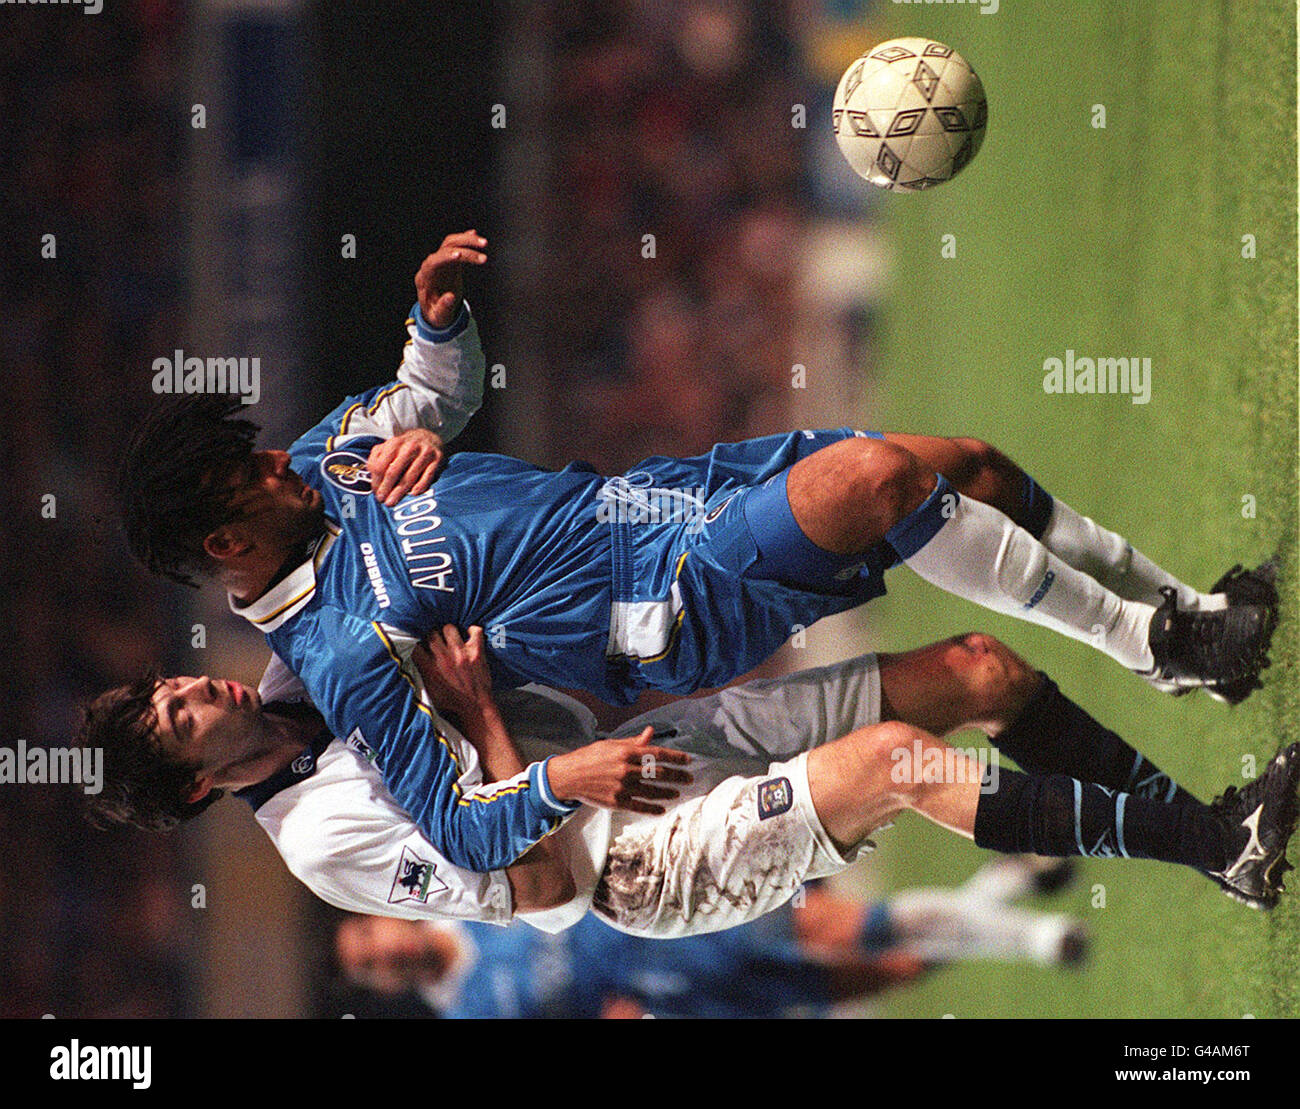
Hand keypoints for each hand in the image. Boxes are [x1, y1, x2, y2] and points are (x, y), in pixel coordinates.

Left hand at [367, 428, 443, 505]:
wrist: (430, 437)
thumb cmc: (405, 448)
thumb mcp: (389, 447)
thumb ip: (377, 459)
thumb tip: (373, 480)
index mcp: (394, 443)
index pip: (380, 465)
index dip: (376, 481)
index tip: (376, 492)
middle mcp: (409, 447)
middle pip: (393, 471)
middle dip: (386, 488)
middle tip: (382, 500)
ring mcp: (424, 453)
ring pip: (410, 475)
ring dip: (400, 491)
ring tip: (393, 502)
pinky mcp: (437, 459)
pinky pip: (428, 475)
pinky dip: (421, 485)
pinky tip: (414, 493)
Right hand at [411, 625, 492, 717]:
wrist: (475, 710)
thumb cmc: (452, 704)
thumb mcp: (429, 691)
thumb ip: (423, 674)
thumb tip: (416, 662)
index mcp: (429, 668)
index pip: (415, 646)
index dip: (418, 643)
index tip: (422, 645)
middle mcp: (443, 658)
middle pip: (431, 633)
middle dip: (432, 636)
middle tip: (437, 641)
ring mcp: (461, 653)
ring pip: (449, 628)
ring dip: (450, 632)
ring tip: (452, 639)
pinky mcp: (477, 652)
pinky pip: (475, 631)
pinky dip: (473, 631)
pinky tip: (470, 637)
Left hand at [415, 230, 487, 328]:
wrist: (436, 311)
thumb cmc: (436, 315)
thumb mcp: (439, 316)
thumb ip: (444, 307)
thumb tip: (451, 297)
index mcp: (425, 279)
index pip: (433, 262)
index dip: (445, 257)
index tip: (459, 255)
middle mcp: (431, 266)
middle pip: (444, 248)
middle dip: (464, 247)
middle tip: (482, 253)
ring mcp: (441, 262)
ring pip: (451, 243)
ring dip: (467, 240)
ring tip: (484, 243)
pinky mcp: (450, 261)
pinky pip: (456, 247)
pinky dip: (466, 240)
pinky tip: (474, 235)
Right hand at [545, 729, 691, 814]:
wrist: (568, 776)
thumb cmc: (590, 757)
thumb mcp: (611, 745)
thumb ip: (633, 742)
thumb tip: (651, 732)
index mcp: (625, 753)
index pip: (657, 754)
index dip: (675, 757)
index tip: (688, 760)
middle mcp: (626, 770)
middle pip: (659, 774)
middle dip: (677, 776)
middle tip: (689, 778)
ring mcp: (622, 787)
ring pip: (652, 791)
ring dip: (668, 793)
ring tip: (678, 793)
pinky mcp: (616, 802)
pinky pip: (640, 807)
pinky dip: (653, 809)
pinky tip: (662, 809)